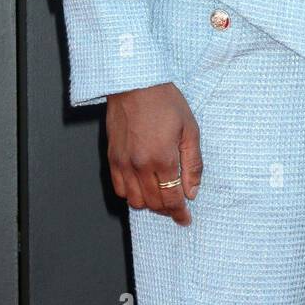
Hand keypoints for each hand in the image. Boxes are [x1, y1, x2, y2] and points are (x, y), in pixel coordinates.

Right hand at [106, 83, 201, 225]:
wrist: (135, 84)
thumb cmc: (165, 102)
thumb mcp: (190, 129)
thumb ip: (192, 163)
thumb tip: (192, 190)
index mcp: (163, 158)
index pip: (172, 198)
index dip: (180, 213)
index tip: (185, 219)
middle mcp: (140, 165)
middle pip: (154, 203)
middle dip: (167, 210)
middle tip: (177, 209)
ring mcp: (123, 163)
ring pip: (135, 201)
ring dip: (149, 204)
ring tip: (161, 197)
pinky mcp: (112, 158)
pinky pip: (119, 189)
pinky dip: (131, 195)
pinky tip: (142, 188)